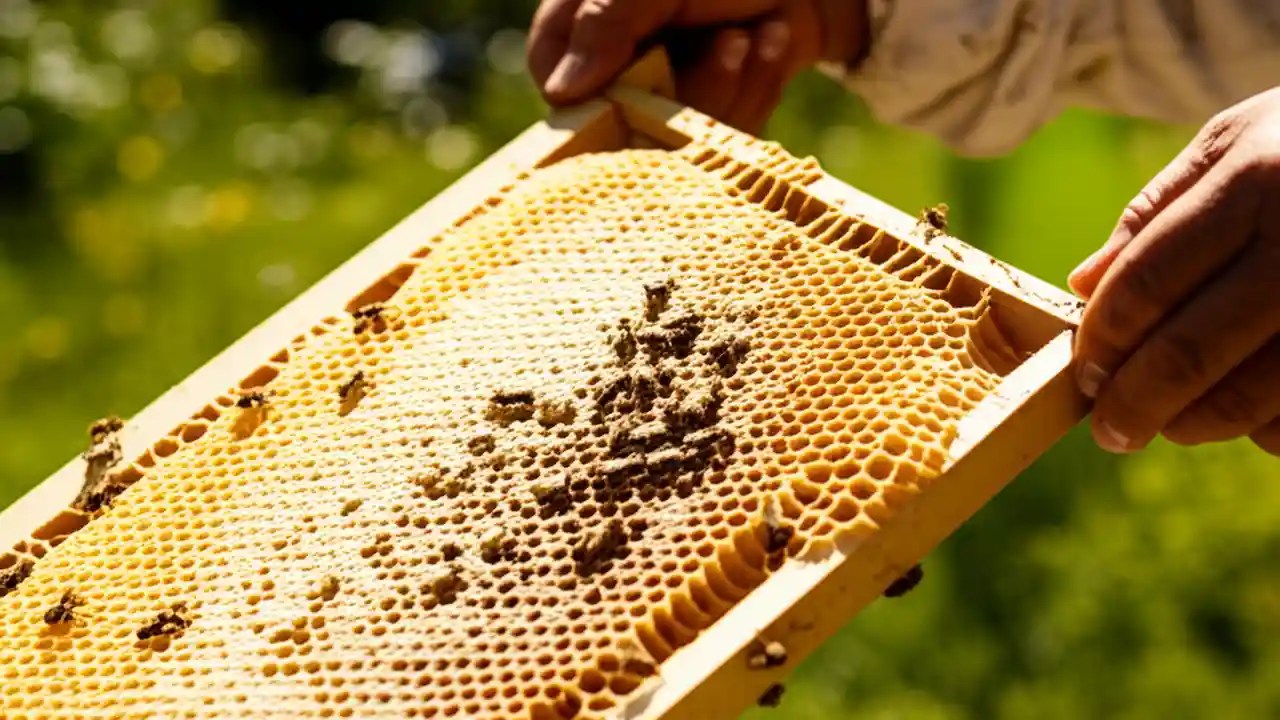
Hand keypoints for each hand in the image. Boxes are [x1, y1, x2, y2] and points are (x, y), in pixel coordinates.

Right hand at [527, 0, 867, 134]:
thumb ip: (604, 23)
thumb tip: (561, 94)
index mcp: (575, 32)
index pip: (563, 96)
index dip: (605, 101)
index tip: (655, 74)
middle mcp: (612, 74)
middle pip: (630, 131)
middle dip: (693, 89)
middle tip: (733, 38)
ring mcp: (660, 100)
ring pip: (680, 141)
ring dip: (734, 85)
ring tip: (759, 33)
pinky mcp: (705, 121)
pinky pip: (721, 141)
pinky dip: (755, 91)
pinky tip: (772, 45)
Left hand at [1069, 87, 1279, 456]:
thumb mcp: (1238, 138)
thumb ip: (1156, 211)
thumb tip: (1084, 283)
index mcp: (1258, 180)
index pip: (1148, 280)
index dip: (1103, 338)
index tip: (1082, 372)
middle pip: (1192, 350)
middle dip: (1135, 402)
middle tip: (1111, 429)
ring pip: (1253, 396)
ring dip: (1195, 423)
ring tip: (1171, 422)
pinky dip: (1267, 427)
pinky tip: (1250, 411)